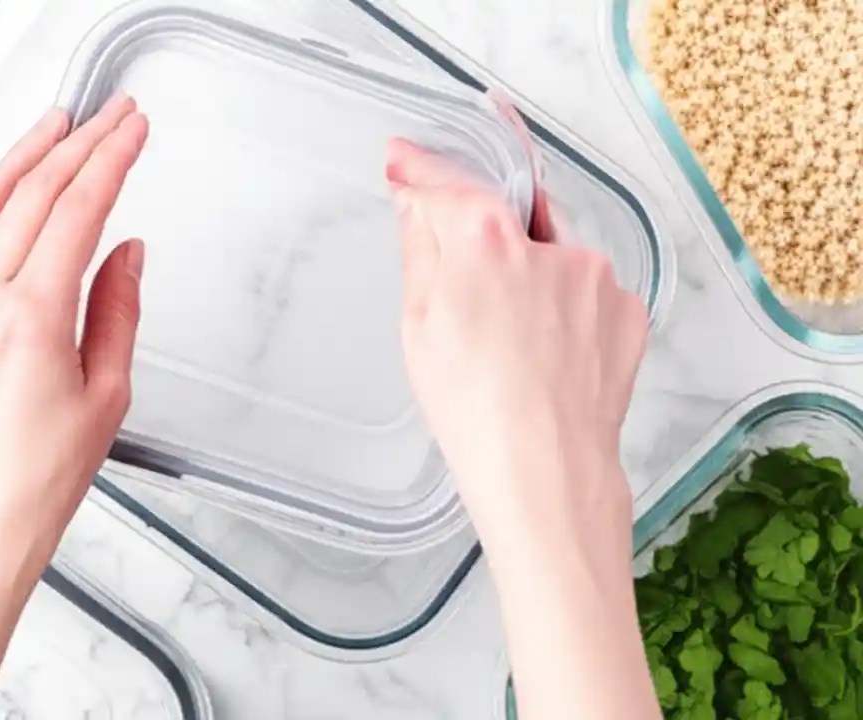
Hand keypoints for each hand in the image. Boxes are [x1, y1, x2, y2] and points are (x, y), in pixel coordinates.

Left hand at [0, 94, 147, 561]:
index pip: (77, 210)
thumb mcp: (106, 393)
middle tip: (111, 114)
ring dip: (26, 156)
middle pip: (32, 192)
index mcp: (32, 315)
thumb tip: (126, 252)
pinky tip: (9, 189)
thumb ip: (118, 309)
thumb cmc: (38, 474)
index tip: (134, 129)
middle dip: (79, 142)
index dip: (111, 159)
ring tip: (56, 124)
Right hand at [386, 138, 648, 557]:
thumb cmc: (474, 409)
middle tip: (458, 295)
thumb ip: (421, 249)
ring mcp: (598, 278)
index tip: (403, 159)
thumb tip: (417, 205)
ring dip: (524, 280)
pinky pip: (583, 291)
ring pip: (548, 256)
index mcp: (487, 240)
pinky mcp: (627, 310)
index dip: (420, 169)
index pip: (448, 182)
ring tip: (506, 347)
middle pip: (503, 218)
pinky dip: (560, 310)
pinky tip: (541, 356)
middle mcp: (552, 245)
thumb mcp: (420, 324)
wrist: (546, 473)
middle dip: (477, 242)